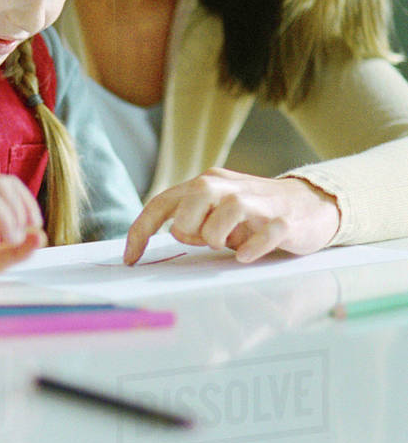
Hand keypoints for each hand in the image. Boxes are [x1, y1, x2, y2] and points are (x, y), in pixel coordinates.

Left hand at [124, 168, 340, 264]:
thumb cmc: (254, 214)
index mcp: (206, 183)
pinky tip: (248, 255)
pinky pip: (263, 234)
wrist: (310, 204)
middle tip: (209, 240)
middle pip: (189, 206)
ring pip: (221, 219)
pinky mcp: (283, 220)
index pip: (162, 203)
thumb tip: (168, 236)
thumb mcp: (217, 214)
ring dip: (218, 239)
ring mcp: (256, 202)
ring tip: (232, 244)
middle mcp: (227, 186)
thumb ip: (191, 220)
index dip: (141, 231)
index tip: (131, 258)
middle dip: (190, 231)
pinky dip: (252, 249)